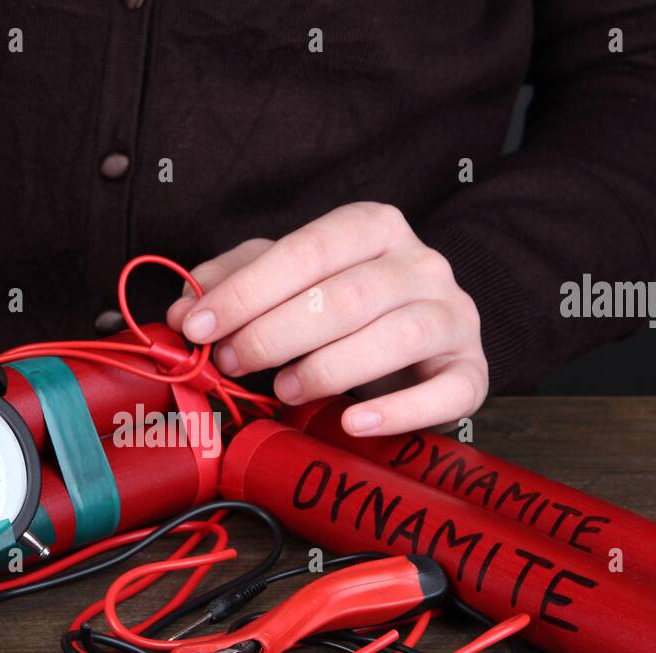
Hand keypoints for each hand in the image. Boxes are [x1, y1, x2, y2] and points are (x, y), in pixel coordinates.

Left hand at [165, 202, 487, 435]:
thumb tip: (183, 309)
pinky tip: (352, 423)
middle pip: (348, 295)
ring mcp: (453, 316)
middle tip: (230, 363)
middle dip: (275, 333)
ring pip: (396, 336)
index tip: (198, 325)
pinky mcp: (472, 370)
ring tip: (283, 391)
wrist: (421, 336)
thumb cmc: (342, 308)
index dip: (248, 290)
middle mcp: (422, 263)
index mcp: (373, 227)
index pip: (308, 250)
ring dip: (328, 369)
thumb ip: (235, 284)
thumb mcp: (286, 281)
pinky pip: (447, 392)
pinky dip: (398, 412)